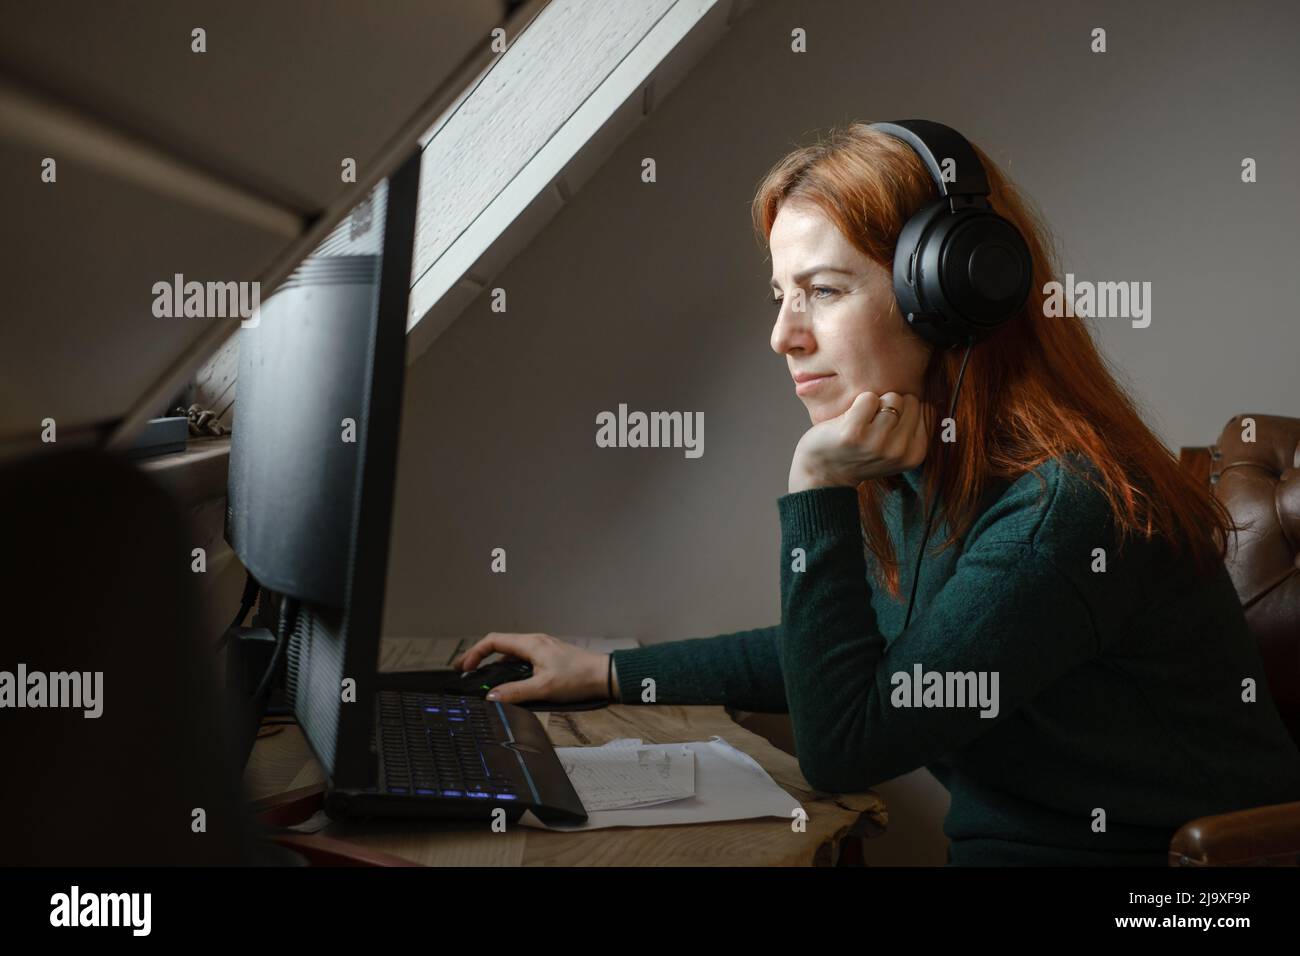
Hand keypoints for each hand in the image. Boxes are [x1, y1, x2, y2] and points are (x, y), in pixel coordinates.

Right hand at [450, 632, 612, 703]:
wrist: (605, 676)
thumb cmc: (579, 677)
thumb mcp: (544, 688)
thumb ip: (515, 692)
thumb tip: (492, 698)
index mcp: (530, 644)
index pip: (493, 641)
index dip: (475, 653)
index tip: (466, 668)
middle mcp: (534, 643)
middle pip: (499, 645)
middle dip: (480, 657)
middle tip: (466, 671)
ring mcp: (542, 650)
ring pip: (510, 654)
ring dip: (494, 663)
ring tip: (482, 677)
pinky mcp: (548, 658)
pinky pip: (521, 660)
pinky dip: (508, 668)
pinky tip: (507, 681)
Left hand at [788, 391, 929, 491]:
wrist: (822, 472)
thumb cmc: (861, 454)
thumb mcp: (896, 450)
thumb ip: (914, 429)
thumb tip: (931, 401)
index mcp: (914, 455)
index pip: (926, 409)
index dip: (906, 410)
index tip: (891, 427)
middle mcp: (898, 451)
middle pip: (909, 400)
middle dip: (892, 406)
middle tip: (874, 425)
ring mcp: (876, 442)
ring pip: (891, 397)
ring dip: (875, 404)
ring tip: (862, 423)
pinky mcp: (854, 432)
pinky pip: (869, 398)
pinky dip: (858, 404)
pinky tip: (850, 421)